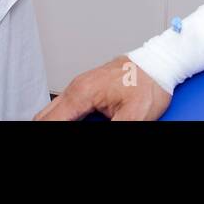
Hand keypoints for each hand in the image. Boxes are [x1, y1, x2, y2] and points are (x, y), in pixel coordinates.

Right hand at [34, 56, 171, 120]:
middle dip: (48, 128)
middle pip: (45, 116)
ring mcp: (80, 87)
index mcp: (82, 93)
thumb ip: (114, 130)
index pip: (51, 121)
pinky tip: (81, 122)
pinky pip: (66, 107)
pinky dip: (66, 118)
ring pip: (53, 111)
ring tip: (79, 124)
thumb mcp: (134, 116)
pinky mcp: (87, 89)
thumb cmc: (149, 82)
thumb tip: (97, 133)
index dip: (48, 133)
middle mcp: (76, 88)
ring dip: (58, 121)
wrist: (159, 62)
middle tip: (63, 132)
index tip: (49, 141)